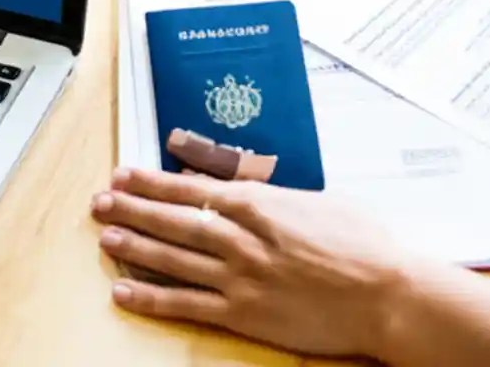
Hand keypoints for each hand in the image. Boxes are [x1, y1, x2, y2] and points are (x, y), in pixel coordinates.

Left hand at [90, 167, 414, 359]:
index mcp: (259, 204)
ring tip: (105, 238)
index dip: (151, 182)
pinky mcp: (244, 314)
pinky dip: (151, 297)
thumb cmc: (364, 246)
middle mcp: (241, 238)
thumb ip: (276, 196)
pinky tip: (125, 292)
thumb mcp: (319, 201)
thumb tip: (249, 191)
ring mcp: (239, 277)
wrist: (388, 294)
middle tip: (101, 203)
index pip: (190, 189)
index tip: (124, 175)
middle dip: (131, 209)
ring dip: (134, 246)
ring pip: (172, 258)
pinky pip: (186, 304)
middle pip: (172, 221)